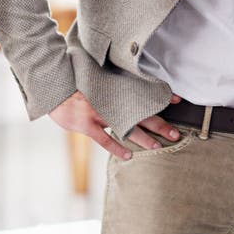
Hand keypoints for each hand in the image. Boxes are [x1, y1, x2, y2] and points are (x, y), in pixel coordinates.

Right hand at [49, 90, 181, 159]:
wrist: (54, 85)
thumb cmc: (78, 82)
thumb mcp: (100, 78)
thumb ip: (116, 84)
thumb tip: (132, 86)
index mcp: (117, 88)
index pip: (146, 92)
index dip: (162, 96)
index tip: (178, 99)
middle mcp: (112, 101)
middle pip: (141, 113)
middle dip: (160, 123)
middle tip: (176, 132)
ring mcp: (99, 113)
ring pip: (127, 127)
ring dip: (144, 138)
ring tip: (159, 146)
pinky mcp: (86, 124)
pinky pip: (104, 139)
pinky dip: (117, 147)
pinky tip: (129, 155)